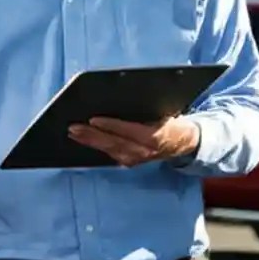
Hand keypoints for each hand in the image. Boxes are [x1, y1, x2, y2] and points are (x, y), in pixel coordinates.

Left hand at [67, 116, 199, 166]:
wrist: (184, 143)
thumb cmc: (172, 123)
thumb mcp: (165, 112)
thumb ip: (148, 109)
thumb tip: (125, 98)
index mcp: (155, 137)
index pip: (128, 131)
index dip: (110, 126)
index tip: (93, 119)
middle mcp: (144, 151)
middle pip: (114, 143)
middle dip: (92, 135)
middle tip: (74, 127)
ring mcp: (137, 159)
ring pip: (109, 150)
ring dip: (90, 141)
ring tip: (74, 133)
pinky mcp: (131, 162)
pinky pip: (111, 154)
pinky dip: (97, 146)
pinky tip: (85, 140)